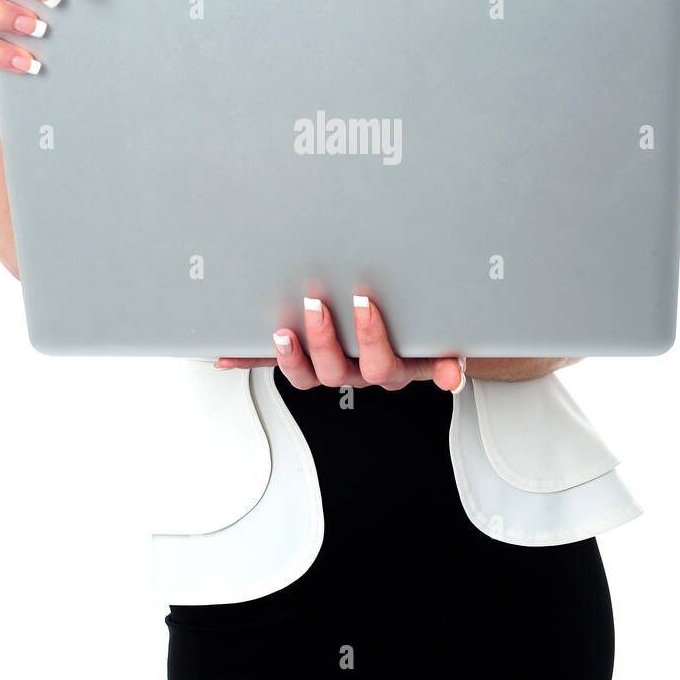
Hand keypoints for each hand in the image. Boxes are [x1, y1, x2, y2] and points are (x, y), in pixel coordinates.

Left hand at [214, 295, 465, 393]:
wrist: (412, 343)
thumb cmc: (422, 337)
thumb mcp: (440, 344)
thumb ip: (444, 358)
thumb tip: (453, 376)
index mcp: (390, 368)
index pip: (382, 364)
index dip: (371, 338)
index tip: (363, 303)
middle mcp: (358, 372)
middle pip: (338, 370)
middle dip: (325, 339)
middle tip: (316, 305)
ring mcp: (329, 369)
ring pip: (308, 376)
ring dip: (290, 356)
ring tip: (281, 331)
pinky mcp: (304, 362)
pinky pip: (274, 367)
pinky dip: (249, 360)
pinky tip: (226, 357)